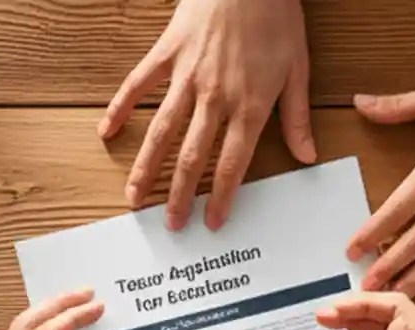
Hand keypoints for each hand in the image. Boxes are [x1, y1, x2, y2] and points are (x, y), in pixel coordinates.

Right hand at [99, 0, 314, 230]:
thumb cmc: (277, 17)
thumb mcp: (298, 68)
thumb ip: (297, 117)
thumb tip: (307, 156)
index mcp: (250, 106)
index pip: (232, 164)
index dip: (221, 197)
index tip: (212, 222)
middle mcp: (215, 98)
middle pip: (192, 157)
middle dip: (179, 196)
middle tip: (170, 224)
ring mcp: (187, 76)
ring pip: (162, 131)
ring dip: (147, 168)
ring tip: (134, 197)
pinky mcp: (167, 54)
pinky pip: (139, 85)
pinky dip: (120, 108)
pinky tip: (106, 132)